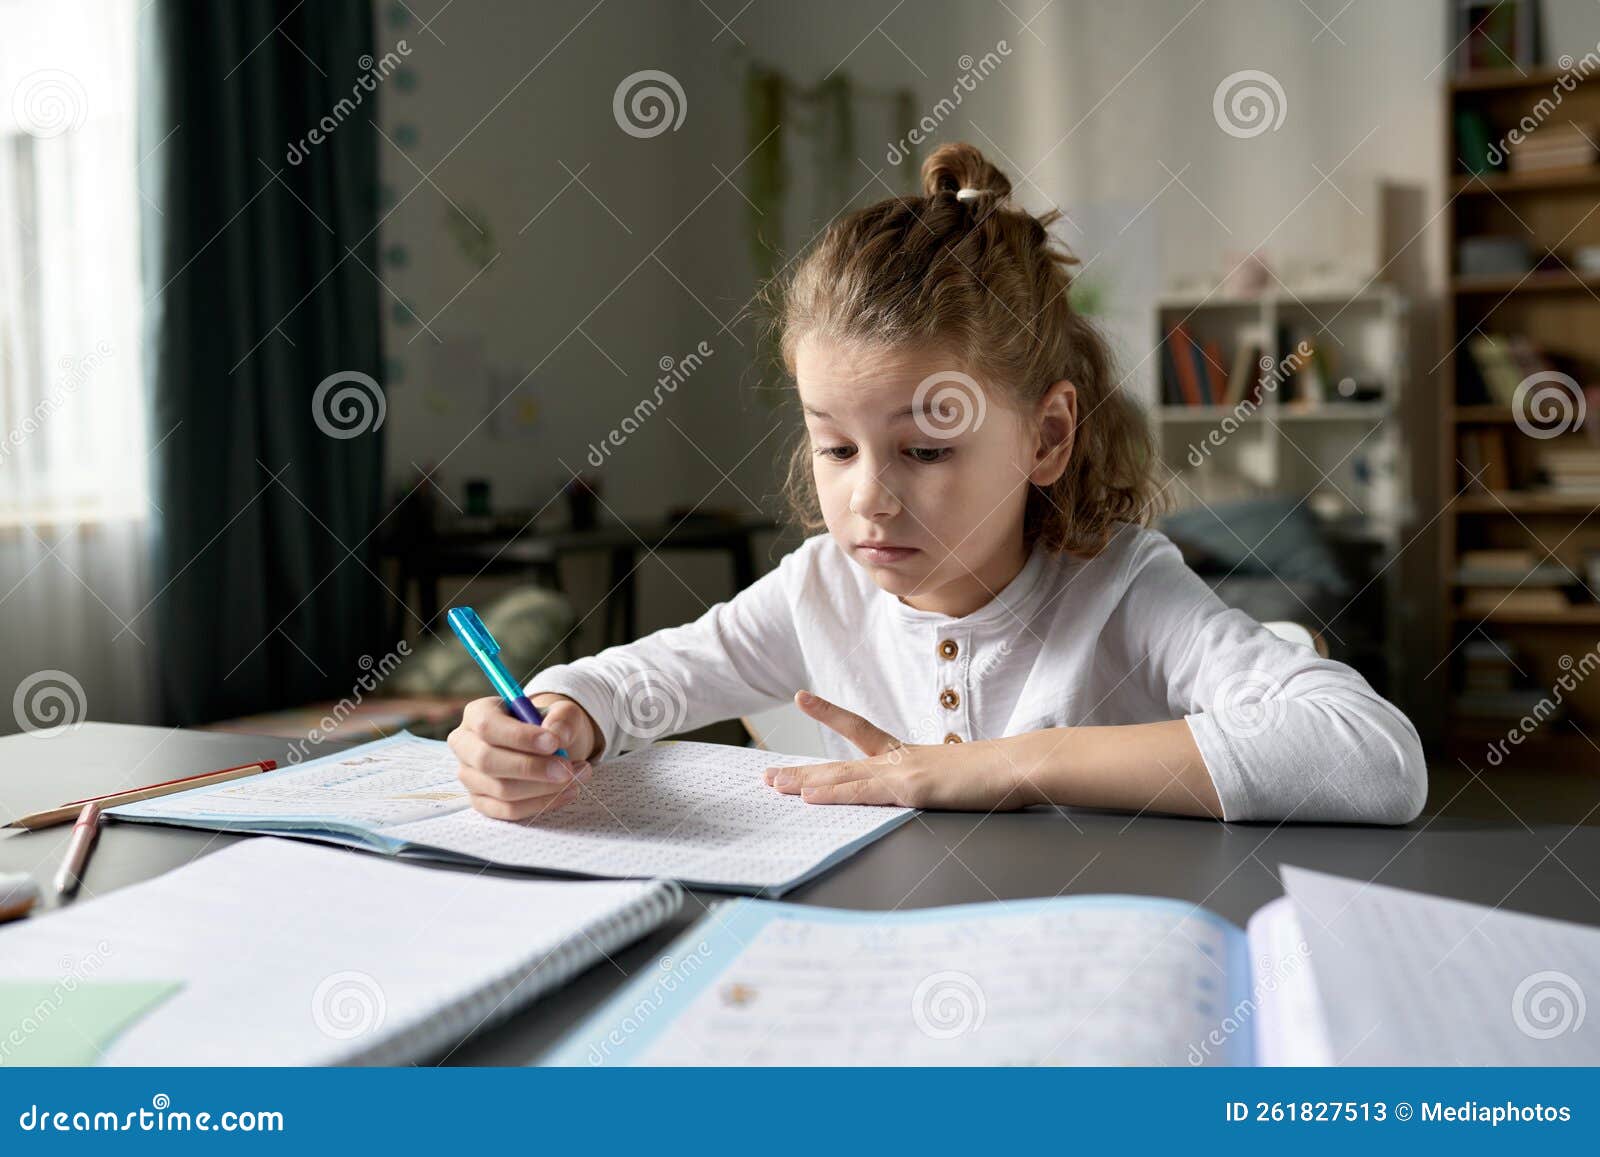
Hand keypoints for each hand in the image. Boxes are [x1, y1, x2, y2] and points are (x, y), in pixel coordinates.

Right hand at [447, 694, 599, 820]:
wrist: (548, 747)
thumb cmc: (549, 725)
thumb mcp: (562, 711)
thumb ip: (563, 717)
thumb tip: (557, 736)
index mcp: (477, 714)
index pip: (488, 726)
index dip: (520, 737)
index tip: (554, 743)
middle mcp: (466, 745)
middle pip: (487, 761)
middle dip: (531, 768)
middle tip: (567, 768)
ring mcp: (470, 776)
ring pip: (501, 790)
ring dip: (544, 787)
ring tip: (577, 775)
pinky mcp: (481, 801)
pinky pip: (508, 810)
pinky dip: (540, 804)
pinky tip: (567, 792)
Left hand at [762, 690, 1035, 809]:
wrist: (1022, 765)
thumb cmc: (998, 774)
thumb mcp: (958, 778)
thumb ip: (938, 782)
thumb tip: (935, 788)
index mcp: (910, 756)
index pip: (861, 730)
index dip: (831, 713)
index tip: (803, 697)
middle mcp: (900, 759)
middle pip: (839, 762)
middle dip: (801, 771)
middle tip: (767, 775)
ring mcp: (904, 772)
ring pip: (843, 777)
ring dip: (804, 783)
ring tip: (773, 785)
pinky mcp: (912, 788)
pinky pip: (864, 792)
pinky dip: (834, 793)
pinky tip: (809, 795)